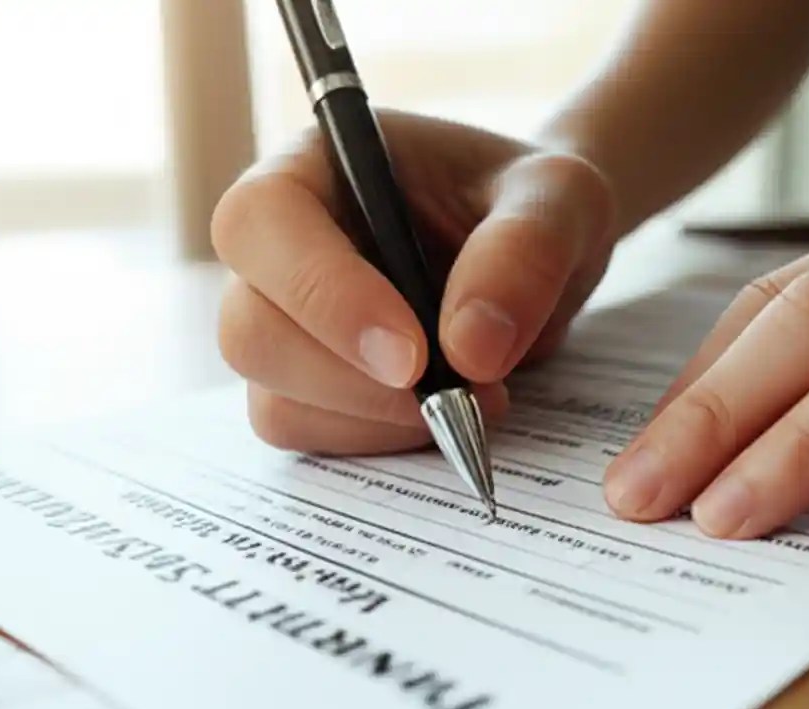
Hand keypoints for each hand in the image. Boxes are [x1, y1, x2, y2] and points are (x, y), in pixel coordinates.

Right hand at [212, 111, 613, 454]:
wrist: (540, 249)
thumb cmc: (531, 200)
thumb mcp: (559, 198)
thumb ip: (525, 251)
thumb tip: (469, 350)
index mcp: (313, 167)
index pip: (261, 224)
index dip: (322, 295)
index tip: (414, 357)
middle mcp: (277, 247)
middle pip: (250, 330)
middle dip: (351, 382)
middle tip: (458, 394)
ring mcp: (283, 323)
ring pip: (275, 400)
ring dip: (374, 421)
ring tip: (475, 396)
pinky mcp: (305, 386)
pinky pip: (311, 436)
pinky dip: (379, 443)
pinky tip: (442, 414)